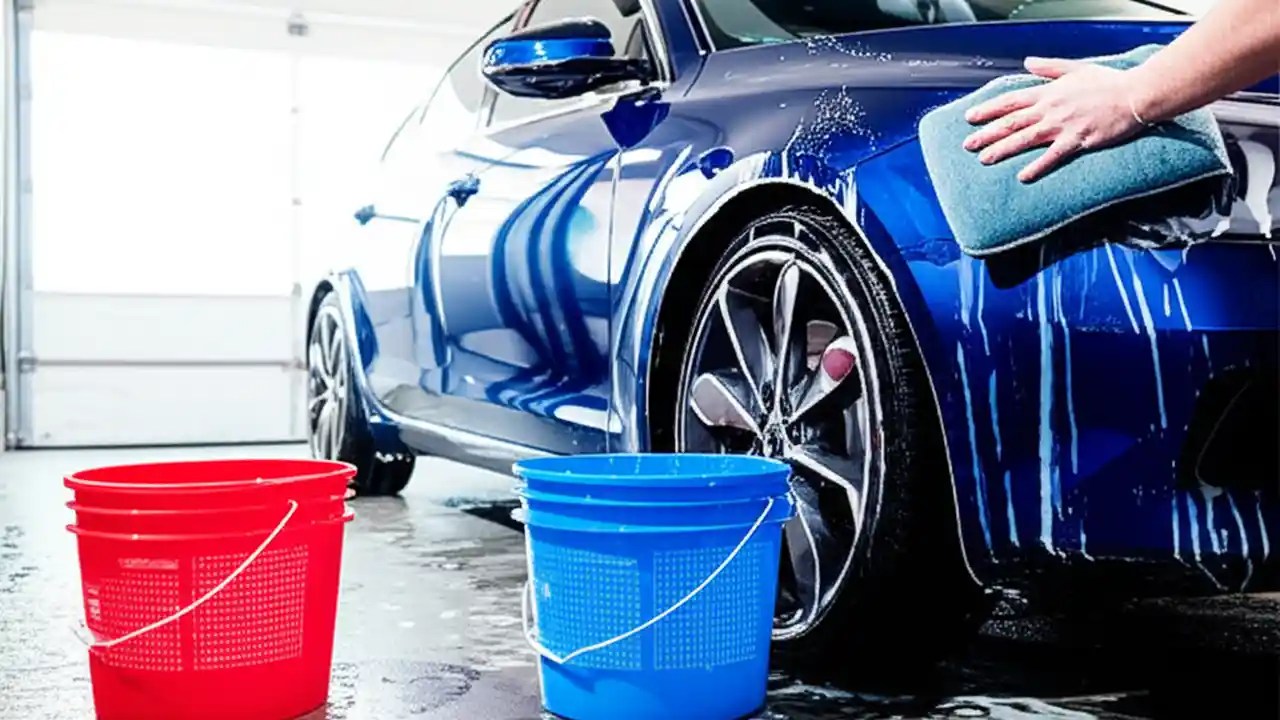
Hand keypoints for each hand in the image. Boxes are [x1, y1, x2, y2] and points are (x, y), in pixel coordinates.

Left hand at [962, 57, 1144, 182]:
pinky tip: (1022, 177)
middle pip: (1012, 122)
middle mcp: (1051, 109)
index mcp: (1049, 93)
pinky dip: (1037, 166)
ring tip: (984, 159)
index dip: (989, 109)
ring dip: (1002, 149)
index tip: (970, 117)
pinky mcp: (1078, 140)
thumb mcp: (1076, 68)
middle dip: (987, 133)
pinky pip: (1053, 156)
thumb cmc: (1109, 82)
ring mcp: (1063, 125)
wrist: (1136, 95)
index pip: (1011, 101)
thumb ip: (1049, 67)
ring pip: (1025, 138)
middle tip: (967, 145)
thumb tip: (1028, 62)